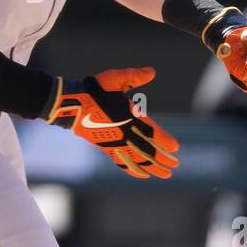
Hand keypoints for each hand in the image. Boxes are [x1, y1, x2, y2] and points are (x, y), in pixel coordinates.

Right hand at [45, 67, 178, 178]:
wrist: (70, 104)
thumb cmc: (94, 89)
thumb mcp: (115, 78)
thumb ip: (134, 76)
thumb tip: (152, 72)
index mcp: (128, 116)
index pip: (151, 133)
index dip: (164, 141)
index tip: (176, 148)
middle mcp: (122, 133)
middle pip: (147, 151)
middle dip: (162, 159)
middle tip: (175, 165)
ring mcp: (113, 143)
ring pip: (137, 160)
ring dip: (153, 168)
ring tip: (165, 175)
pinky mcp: (105, 148)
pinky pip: (122, 162)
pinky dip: (133, 170)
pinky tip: (143, 174)